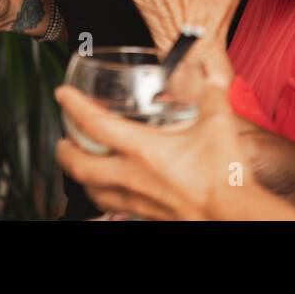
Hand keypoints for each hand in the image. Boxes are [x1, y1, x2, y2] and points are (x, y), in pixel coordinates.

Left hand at [55, 60, 253, 220]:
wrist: (233, 215)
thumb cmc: (223, 177)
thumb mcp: (218, 125)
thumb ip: (213, 95)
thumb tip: (214, 77)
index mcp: (143, 149)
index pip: (95, 124)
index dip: (74, 106)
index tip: (63, 95)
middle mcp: (132, 176)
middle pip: (80, 166)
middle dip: (64, 152)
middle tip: (61, 142)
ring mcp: (137, 200)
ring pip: (94, 191)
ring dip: (82, 178)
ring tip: (82, 167)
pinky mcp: (147, 216)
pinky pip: (116, 208)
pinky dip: (107, 198)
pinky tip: (114, 192)